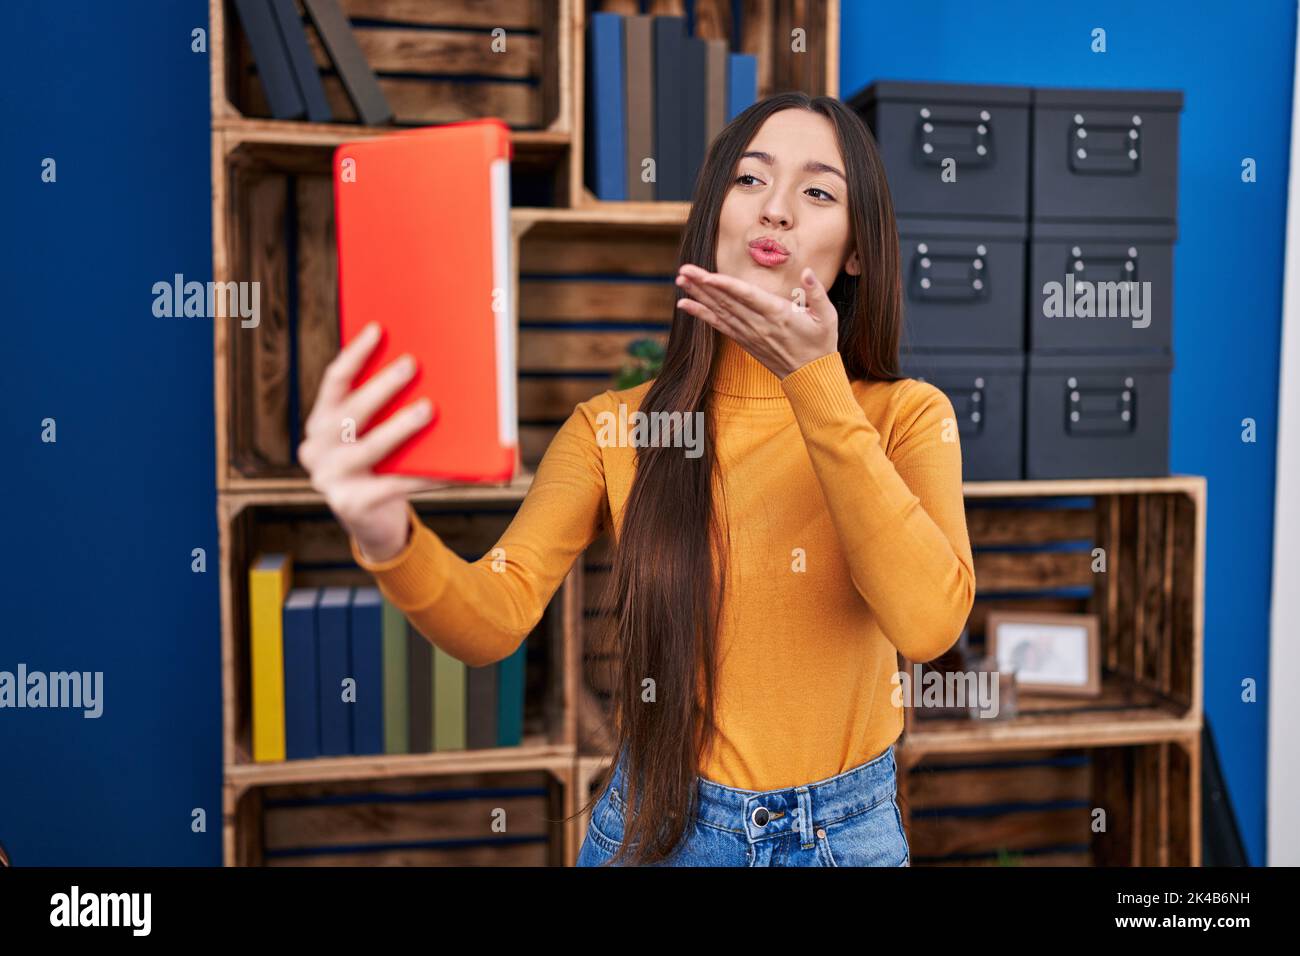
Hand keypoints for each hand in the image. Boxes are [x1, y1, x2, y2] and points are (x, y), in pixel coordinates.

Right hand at [298, 321, 447, 561]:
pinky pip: (396, 484)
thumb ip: (385, 409)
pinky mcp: (351, 505)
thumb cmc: (383, 467)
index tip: (378, 328)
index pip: (335, 381)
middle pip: (350, 411)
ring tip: (429, 409)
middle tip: (411, 364)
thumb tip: (430, 369)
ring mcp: (329, 479)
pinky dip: (427, 474)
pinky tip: (453, 465)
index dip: (356, 353)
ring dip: (400, 427)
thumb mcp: (375, 435)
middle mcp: (315, 449)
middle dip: (381, 386)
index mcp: (319, 423)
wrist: (375, 525)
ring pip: (370, 446)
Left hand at [674, 262, 838, 378]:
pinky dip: (701, 314)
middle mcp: (759, 324)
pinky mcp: (744, 341)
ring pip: (719, 311)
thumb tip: (808, 272)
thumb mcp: (828, 317)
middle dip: (703, 284)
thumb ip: (817, 292)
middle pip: (726, 301)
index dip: (725, 285)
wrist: (810, 376)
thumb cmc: (821, 343)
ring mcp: (749, 334)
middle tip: (684, 268)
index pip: (747, 296)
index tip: (707, 276)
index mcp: (778, 315)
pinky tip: (686, 305)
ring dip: (698, 295)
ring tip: (681, 280)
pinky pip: (719, 325)